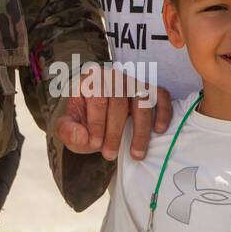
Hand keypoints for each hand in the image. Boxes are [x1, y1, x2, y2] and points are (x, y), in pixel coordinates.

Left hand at [54, 64, 171, 160]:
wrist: (98, 119)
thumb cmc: (84, 122)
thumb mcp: (69, 127)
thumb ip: (67, 131)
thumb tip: (82, 137)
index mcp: (90, 80)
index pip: (96, 98)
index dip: (96, 124)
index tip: (94, 144)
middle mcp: (113, 76)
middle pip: (119, 102)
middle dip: (114, 132)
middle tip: (109, 155)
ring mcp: (133, 81)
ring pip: (142, 101)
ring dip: (140, 130)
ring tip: (136, 154)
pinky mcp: (150, 89)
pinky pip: (161, 96)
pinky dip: (163, 112)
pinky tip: (158, 130)